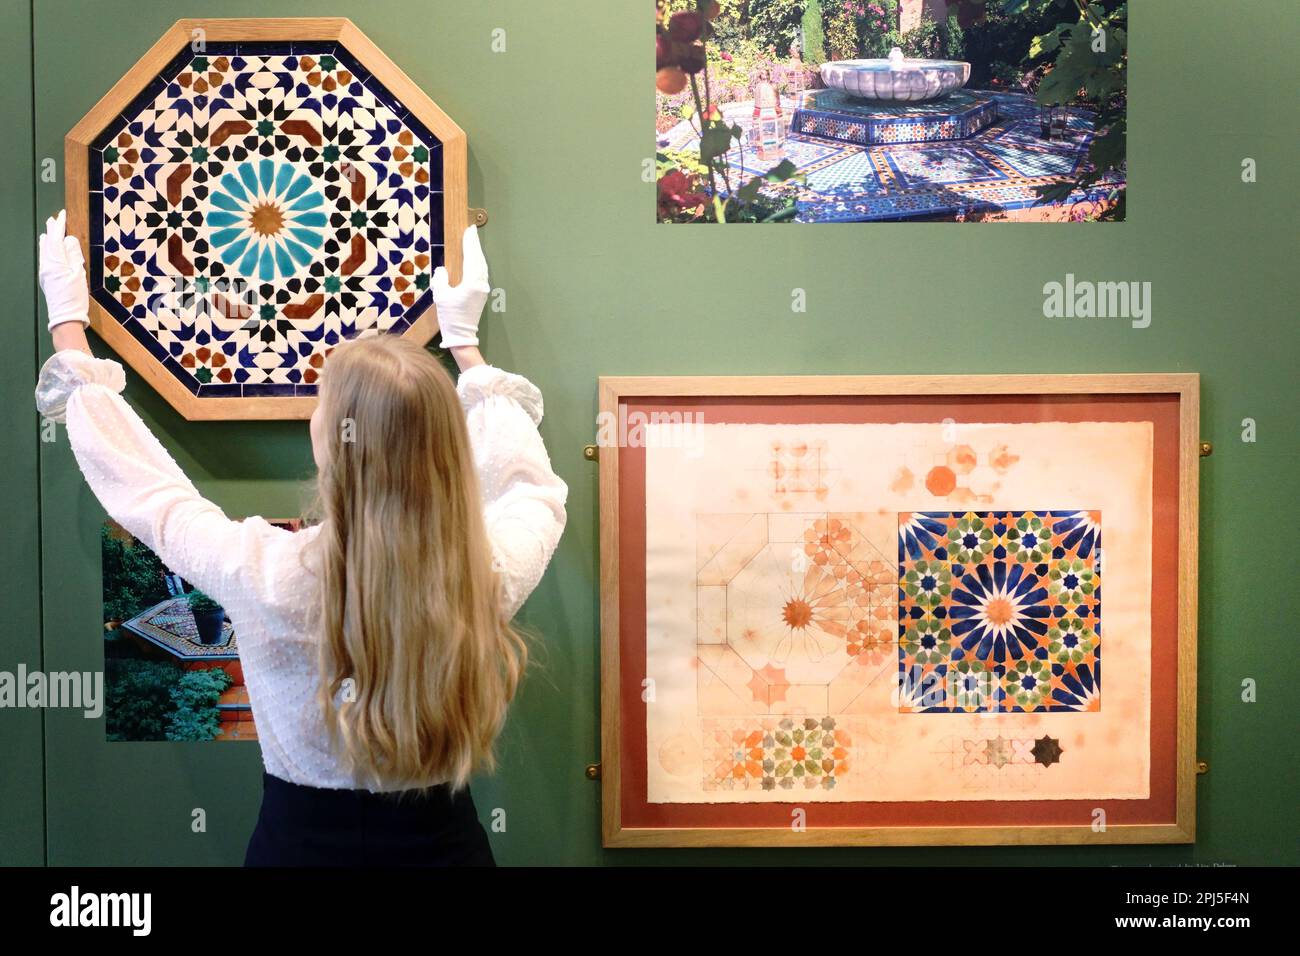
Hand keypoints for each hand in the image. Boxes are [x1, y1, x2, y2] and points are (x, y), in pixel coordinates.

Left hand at [39, 209, 90, 330]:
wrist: (65, 317)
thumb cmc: (75, 297)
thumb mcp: (79, 274)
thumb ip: (74, 255)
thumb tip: (69, 239)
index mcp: (55, 262)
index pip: (56, 239)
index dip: (59, 226)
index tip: (62, 215)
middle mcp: (47, 266)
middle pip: (48, 244)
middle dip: (51, 231)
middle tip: (53, 219)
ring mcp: (45, 273)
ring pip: (44, 252)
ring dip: (47, 240)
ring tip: (48, 232)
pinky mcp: (47, 280)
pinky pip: (44, 259)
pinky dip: (46, 250)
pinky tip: (48, 250)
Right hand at [432, 225, 489, 348]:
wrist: (461, 336)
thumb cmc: (450, 316)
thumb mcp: (441, 296)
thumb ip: (441, 279)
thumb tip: (443, 270)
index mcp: (472, 283)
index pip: (472, 258)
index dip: (470, 243)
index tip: (469, 231)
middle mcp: (481, 284)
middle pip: (479, 260)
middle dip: (475, 245)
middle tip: (472, 231)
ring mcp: (483, 290)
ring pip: (482, 266)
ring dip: (478, 253)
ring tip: (473, 242)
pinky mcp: (482, 294)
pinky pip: (482, 273)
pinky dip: (478, 263)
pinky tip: (475, 260)